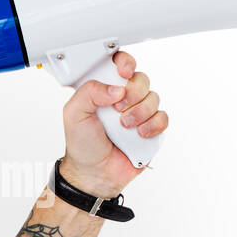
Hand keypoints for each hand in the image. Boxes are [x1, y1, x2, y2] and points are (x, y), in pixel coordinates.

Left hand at [59, 49, 167, 196]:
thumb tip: (116, 88)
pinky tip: (139, 134)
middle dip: (133, 93)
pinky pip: (163, 118)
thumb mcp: (74, 114)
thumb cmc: (82, 144)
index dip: (126, 63)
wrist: (95, 173)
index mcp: (104, 89)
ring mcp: (139, 112)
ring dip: (140, 113)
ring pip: (154, 98)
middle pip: (141, 79)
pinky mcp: (151, 128)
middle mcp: (124, 98)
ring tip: (125, 127)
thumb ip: (89, 92)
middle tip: (118, 110)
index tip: (123, 73)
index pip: (120, 64)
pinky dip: (152, 126)